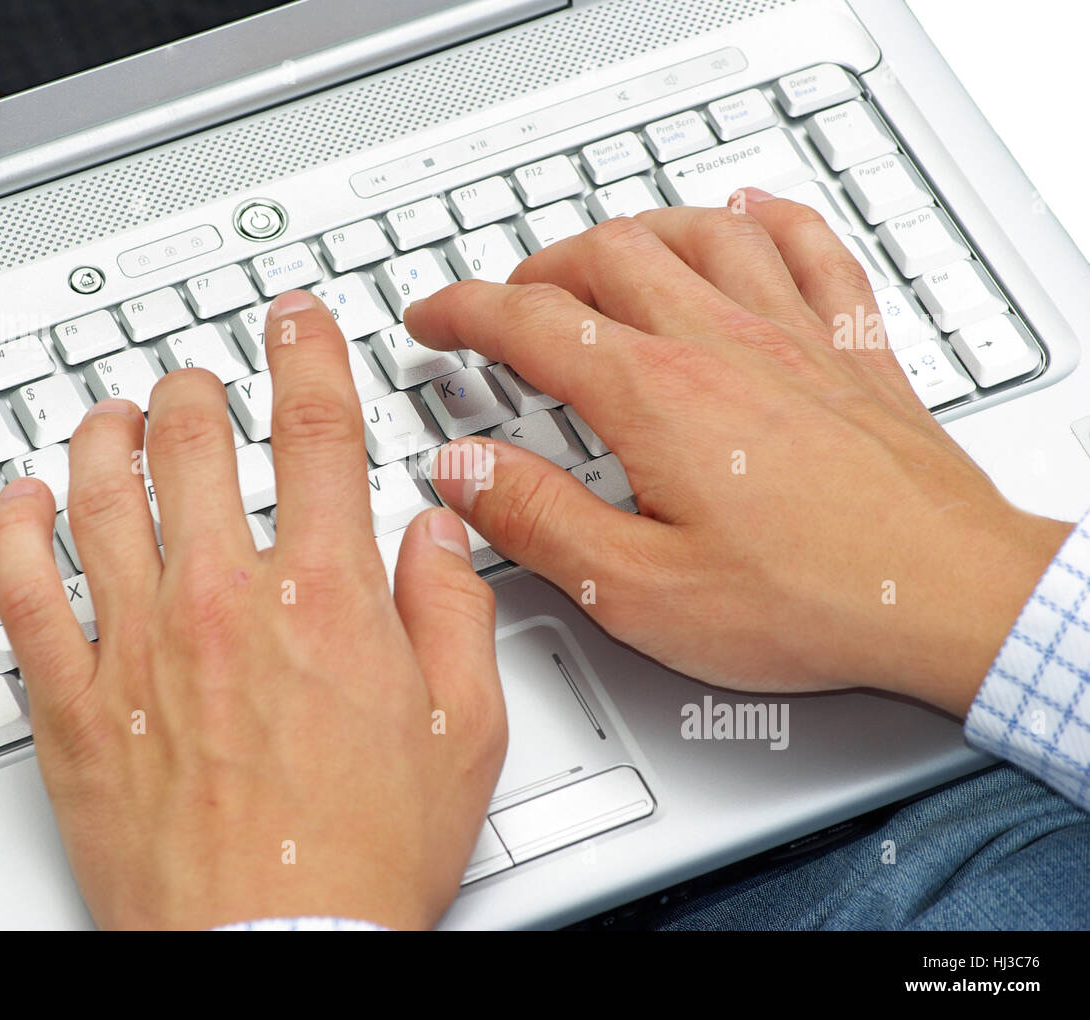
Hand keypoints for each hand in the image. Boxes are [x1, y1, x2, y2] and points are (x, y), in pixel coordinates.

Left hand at [0, 291, 505, 929]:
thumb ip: (453, 612)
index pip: (314, 430)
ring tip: (113, 415)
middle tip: (199, 380)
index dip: (306, 353)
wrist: (275, 947)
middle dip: (197, 389)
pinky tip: (22, 503)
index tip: (294, 321)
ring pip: (100, 495)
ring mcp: (139, 646)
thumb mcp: (465, 729)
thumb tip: (435, 536)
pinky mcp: (77, 704)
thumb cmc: (365, 856)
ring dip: (105, 435)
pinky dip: (15, 531)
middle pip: (194, 443)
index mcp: (325, 596)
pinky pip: (22, 591)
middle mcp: (224, 601)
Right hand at [406, 189, 1071, 716]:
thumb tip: (465, 471)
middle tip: (507, 303)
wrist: (946, 595)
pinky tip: (751, 213)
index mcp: (656, 398)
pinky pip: (809, 249)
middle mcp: (721, 345)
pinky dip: (769, 219)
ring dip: (634, 232)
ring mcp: (792, 336)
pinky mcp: (851, 350)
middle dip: (538, 270)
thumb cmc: (808, 599)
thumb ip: (537, 521)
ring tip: (601, 254)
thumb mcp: (636, 590)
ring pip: (699, 234)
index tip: (433, 318)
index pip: (530, 322)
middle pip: (608, 258)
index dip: (463, 312)